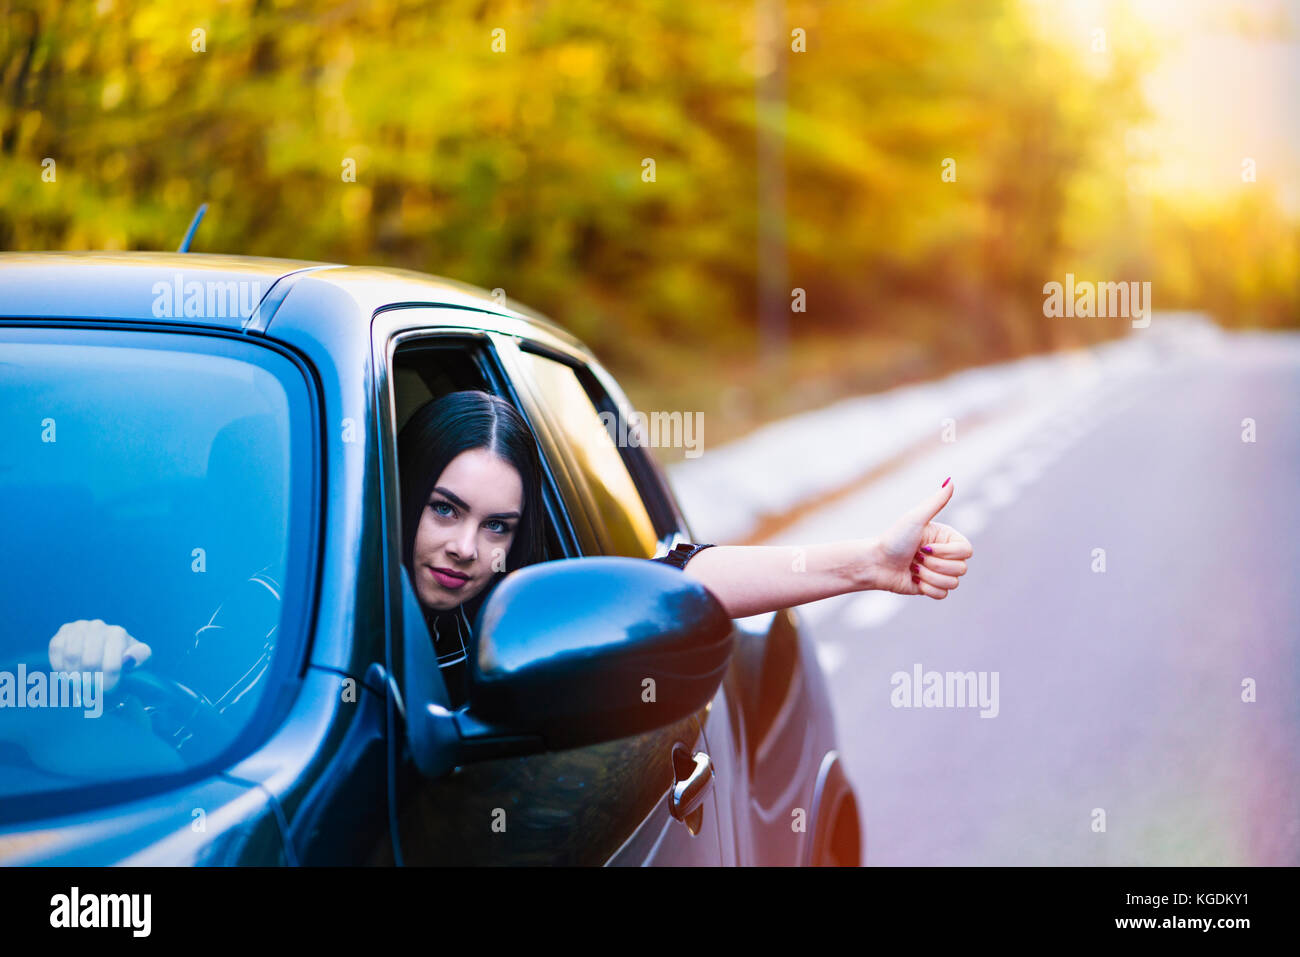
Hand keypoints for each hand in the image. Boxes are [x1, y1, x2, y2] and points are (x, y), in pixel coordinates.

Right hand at [48, 620, 152, 692]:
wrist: (104, 656)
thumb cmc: (124, 662)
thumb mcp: (140, 662)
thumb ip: (141, 658)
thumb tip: (129, 659)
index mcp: (118, 633)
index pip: (111, 665)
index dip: (107, 683)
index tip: (108, 691)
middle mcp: (98, 626)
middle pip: (89, 663)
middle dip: (90, 682)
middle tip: (92, 688)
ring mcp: (78, 628)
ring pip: (72, 656)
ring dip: (74, 675)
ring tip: (82, 681)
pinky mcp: (61, 634)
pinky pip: (56, 652)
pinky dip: (61, 667)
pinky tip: (69, 672)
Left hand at [872, 479, 972, 598]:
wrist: (875, 563)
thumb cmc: (893, 539)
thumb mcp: (915, 518)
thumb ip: (935, 501)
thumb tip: (950, 480)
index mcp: (947, 538)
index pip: (967, 551)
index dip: (947, 553)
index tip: (925, 547)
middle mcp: (946, 555)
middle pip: (961, 569)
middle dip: (934, 565)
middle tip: (916, 558)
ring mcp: (940, 572)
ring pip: (953, 583)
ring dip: (928, 577)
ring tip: (913, 568)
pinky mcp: (932, 588)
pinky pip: (943, 595)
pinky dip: (927, 588)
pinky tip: (914, 580)